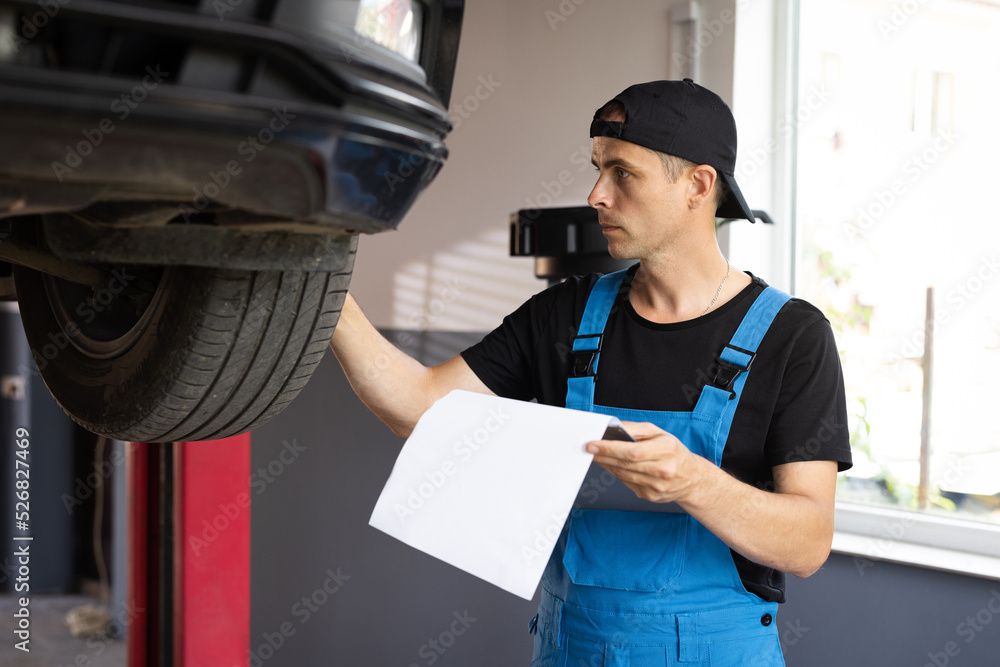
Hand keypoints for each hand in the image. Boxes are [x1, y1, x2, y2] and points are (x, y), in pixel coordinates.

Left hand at [585, 421, 707, 504]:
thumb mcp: (660, 433)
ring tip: (598, 456)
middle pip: (625, 464)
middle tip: (589, 450)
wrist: (691, 478)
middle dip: (603, 456)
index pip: (632, 451)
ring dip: (608, 465)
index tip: (593, 445)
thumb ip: (636, 429)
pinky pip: (627, 483)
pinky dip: (618, 474)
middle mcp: (663, 470)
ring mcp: (657, 486)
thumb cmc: (673, 452)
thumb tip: (614, 428)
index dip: (610, 449)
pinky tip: (614, 466)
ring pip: (624, 475)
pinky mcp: (651, 496)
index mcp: (666, 450)